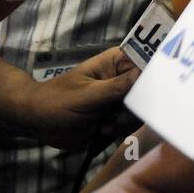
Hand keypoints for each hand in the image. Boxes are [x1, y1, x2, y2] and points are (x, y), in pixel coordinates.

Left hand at [19, 47, 139, 147]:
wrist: (39, 122)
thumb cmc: (56, 101)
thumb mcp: (86, 95)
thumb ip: (115, 87)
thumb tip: (143, 74)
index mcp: (118, 62)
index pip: (148, 63)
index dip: (154, 77)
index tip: (147, 94)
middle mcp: (125, 77)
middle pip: (151, 90)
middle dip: (137, 108)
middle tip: (117, 117)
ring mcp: (123, 97)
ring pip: (143, 110)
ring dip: (126, 122)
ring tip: (104, 126)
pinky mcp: (120, 114)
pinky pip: (133, 123)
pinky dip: (120, 130)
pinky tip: (102, 130)